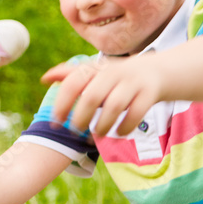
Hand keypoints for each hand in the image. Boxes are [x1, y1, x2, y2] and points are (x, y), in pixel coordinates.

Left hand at [42, 56, 162, 135]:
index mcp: (96, 68)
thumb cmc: (117, 77)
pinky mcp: (150, 93)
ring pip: (114, 106)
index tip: (55, 123)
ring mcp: (133, 82)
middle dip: (81, 118)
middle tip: (76, 132)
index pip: (73, 83)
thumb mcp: (95, 72)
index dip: (61, 104)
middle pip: (91, 97)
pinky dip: (126, 126)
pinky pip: (136, 112)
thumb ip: (70, 75)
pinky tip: (119, 132)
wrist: (158, 71)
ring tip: (97, 135)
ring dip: (102, 125)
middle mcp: (113, 72)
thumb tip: (44, 79)